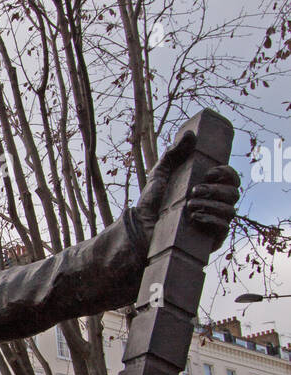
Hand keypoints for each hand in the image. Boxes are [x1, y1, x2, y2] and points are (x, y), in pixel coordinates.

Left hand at [132, 130, 239, 250]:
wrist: (141, 229)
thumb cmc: (151, 202)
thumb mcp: (160, 173)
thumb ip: (174, 153)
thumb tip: (191, 134)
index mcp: (208, 187)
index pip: (231, 178)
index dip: (227, 173)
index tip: (210, 172)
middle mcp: (215, 204)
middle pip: (234, 193)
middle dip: (216, 190)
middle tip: (194, 190)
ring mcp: (215, 223)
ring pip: (231, 211)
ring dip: (211, 205)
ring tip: (189, 205)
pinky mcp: (211, 240)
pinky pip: (224, 229)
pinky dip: (212, 220)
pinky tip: (195, 217)